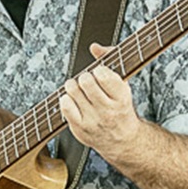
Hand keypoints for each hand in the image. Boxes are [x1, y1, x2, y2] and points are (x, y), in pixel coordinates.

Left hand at [58, 42, 141, 160]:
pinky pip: (64, 105)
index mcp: (122, 98)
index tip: (99, 74)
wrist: (123, 141)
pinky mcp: (79, 129)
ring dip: (73, 86)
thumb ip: (111, 61)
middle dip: (84, 77)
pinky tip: (73, 100)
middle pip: (85, 81)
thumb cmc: (120, 108)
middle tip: (87, 82)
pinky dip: (66, 99)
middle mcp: (107, 111)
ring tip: (78, 89)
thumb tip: (94, 47)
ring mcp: (92, 121)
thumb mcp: (123, 86)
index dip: (98, 70)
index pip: (104, 75)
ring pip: (72, 91)